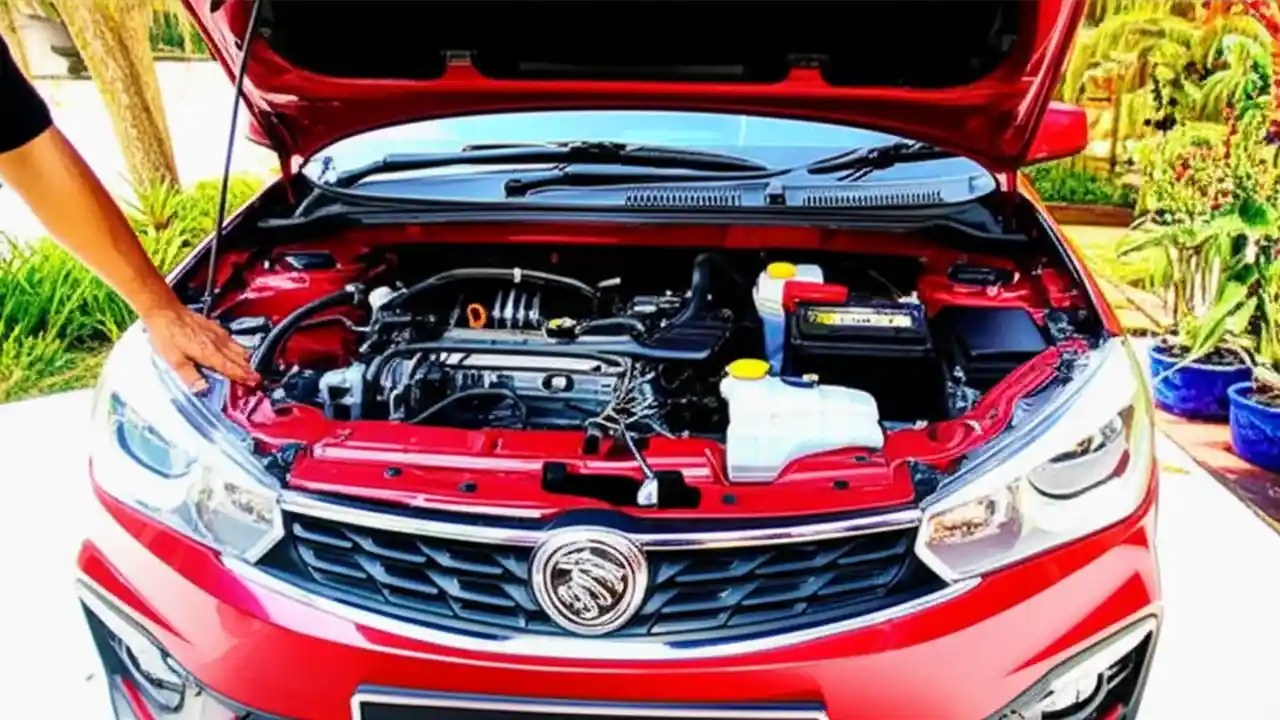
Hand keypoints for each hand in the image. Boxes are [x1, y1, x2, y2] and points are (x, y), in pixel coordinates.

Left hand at [142, 304, 260, 390]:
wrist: (165, 310)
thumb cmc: (166, 336)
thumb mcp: (172, 359)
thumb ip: (189, 375)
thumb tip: (202, 390)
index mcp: (208, 354)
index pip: (229, 368)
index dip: (242, 376)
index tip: (254, 382)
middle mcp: (216, 344)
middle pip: (237, 359)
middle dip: (248, 369)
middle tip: (258, 379)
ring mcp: (217, 334)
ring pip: (237, 348)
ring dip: (246, 359)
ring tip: (254, 367)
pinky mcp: (214, 327)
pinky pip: (232, 339)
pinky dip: (239, 347)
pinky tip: (240, 349)